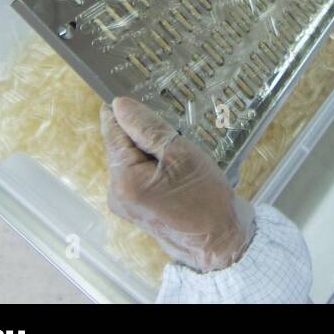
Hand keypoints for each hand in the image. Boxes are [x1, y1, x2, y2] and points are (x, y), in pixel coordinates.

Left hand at [100, 97, 253, 272]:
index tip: (136, 92)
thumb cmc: (205, 198)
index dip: (124, 111)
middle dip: (145, 133)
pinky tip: (179, 167)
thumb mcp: (181, 154)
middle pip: (122, 146)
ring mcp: (126, 203)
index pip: (113, 132)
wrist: (220, 241)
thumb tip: (120, 105)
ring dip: (154, 149)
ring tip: (182, 152)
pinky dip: (157, 164)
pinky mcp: (138, 207)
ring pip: (133, 160)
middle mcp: (116, 193)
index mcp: (123, 180)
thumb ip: (148, 128)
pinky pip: (141, 174)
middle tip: (175, 129)